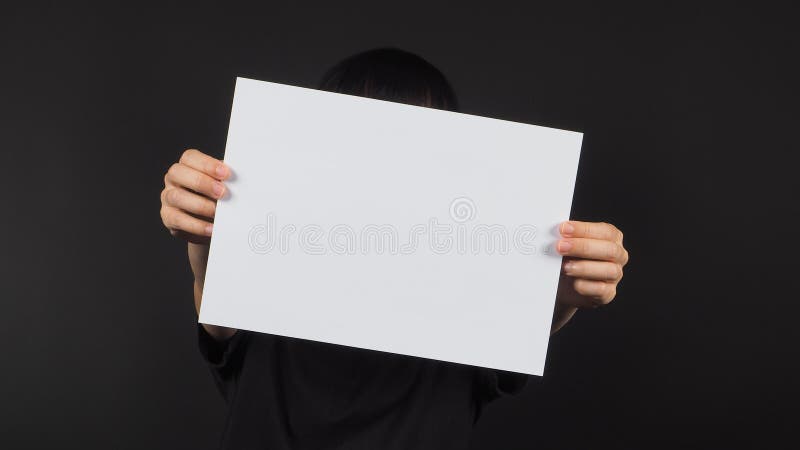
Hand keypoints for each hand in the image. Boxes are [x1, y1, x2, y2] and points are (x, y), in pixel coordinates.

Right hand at [160, 149, 230, 286]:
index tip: (227, 174)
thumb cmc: (218, 198)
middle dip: (202, 183)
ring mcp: (167, 197)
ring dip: (199, 205)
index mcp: (187, 165)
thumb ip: (227, 180)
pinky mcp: (168, 217)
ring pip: (176, 197)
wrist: (210, 223)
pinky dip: (196, 225)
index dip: (207, 164)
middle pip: (178, 173)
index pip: (190, 158)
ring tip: (218, 213)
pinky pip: (177, 219)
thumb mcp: (223, 186)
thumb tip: (245, 180)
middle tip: (223, 193)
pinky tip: (212, 229)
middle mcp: (173, 179)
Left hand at [555, 221, 628, 308]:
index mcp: (612, 238)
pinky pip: (603, 290)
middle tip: (561, 247)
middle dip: (583, 247)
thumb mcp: (569, 244)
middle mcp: (618, 256)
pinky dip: (587, 286)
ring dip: (585, 268)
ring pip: (610, 270)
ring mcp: (615, 275)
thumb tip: (557, 233)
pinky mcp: (608, 293)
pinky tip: (575, 283)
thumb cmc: (569, 258)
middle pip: (609, 250)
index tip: (564, 229)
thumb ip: (567, 237)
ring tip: (566, 267)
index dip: (584, 230)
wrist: (564, 285)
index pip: (605, 231)